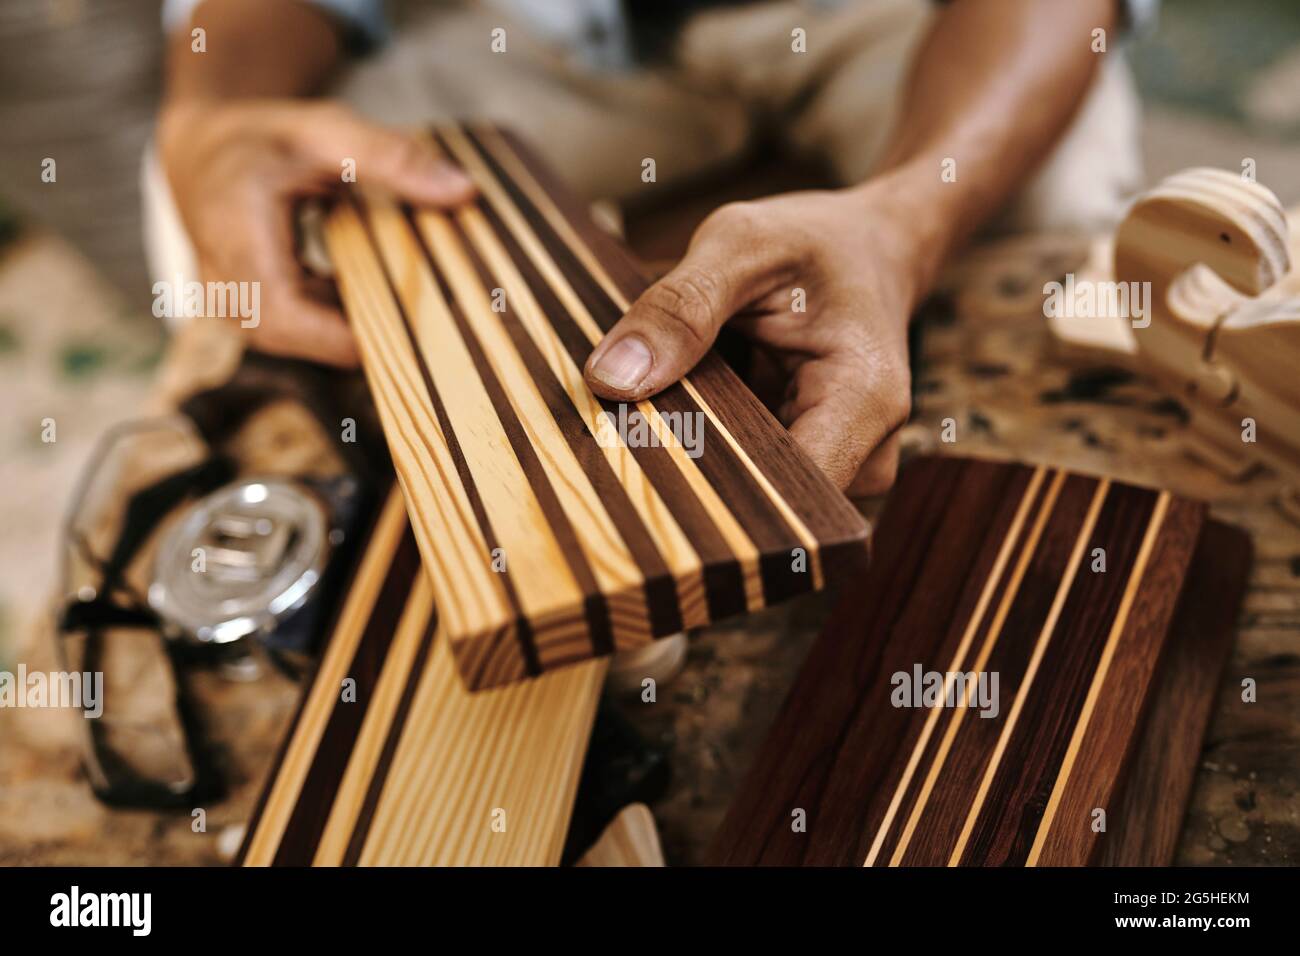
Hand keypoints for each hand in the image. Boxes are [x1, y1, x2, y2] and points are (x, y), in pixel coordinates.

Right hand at [157, 100, 475, 365]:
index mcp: (237, 240)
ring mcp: (236, 309)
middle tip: (432, 325)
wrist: (203, 153)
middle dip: (367, 335)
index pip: (290, 317)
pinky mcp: (251, 319)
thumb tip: (464, 190)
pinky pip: (301, 337)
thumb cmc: (264, 138)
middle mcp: (228, 287)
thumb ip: (392, 158)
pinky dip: (342, 321)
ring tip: (410, 308)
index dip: (352, 333)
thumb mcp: (326, 130)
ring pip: (304, 345)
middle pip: (303, 341)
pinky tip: (379, 298)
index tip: (418, 325)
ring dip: (357, 329)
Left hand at [584, 185, 925, 492]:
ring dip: (696, 456)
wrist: (869, 250)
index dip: (705, 491)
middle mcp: (865, 452)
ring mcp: (841, 469)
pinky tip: (694, 405)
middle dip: (689, 470)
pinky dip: (710, 446)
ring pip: (746, 498)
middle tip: (632, 417)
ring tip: (673, 396)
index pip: (784, 497)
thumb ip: (680, 306)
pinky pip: (747, 479)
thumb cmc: (816, 242)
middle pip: (761, 506)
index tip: (637, 455)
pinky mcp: (810, 469)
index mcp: (863, 398)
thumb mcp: (742, 243)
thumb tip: (612, 380)